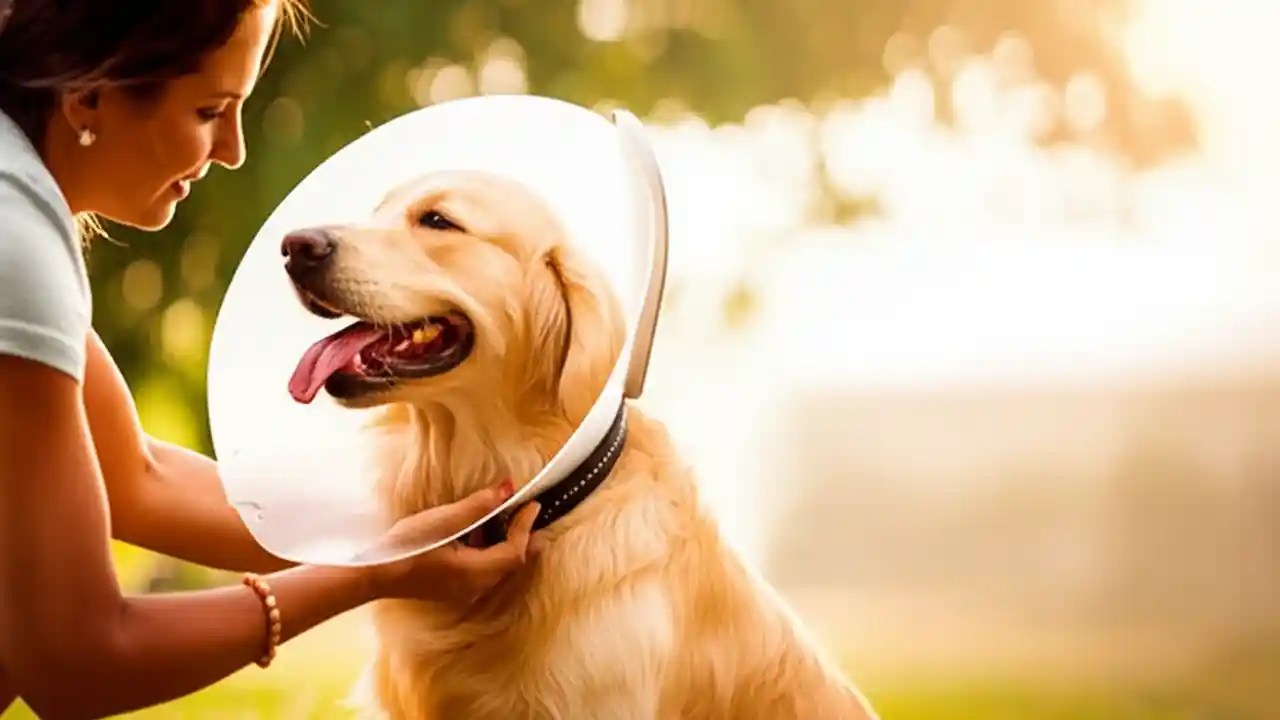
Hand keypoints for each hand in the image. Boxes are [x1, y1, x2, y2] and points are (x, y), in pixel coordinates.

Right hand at [367, 480, 544, 606]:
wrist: (374, 573)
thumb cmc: (404, 548)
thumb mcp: (444, 520)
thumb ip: (478, 506)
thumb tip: (506, 490)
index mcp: (476, 573)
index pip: (516, 551)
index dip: (526, 526)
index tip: (532, 504)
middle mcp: (476, 587)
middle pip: (512, 562)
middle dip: (524, 536)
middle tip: (530, 512)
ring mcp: (465, 590)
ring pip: (499, 566)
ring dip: (506, 542)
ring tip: (506, 516)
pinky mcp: (454, 587)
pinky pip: (484, 569)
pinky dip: (490, 549)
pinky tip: (478, 532)